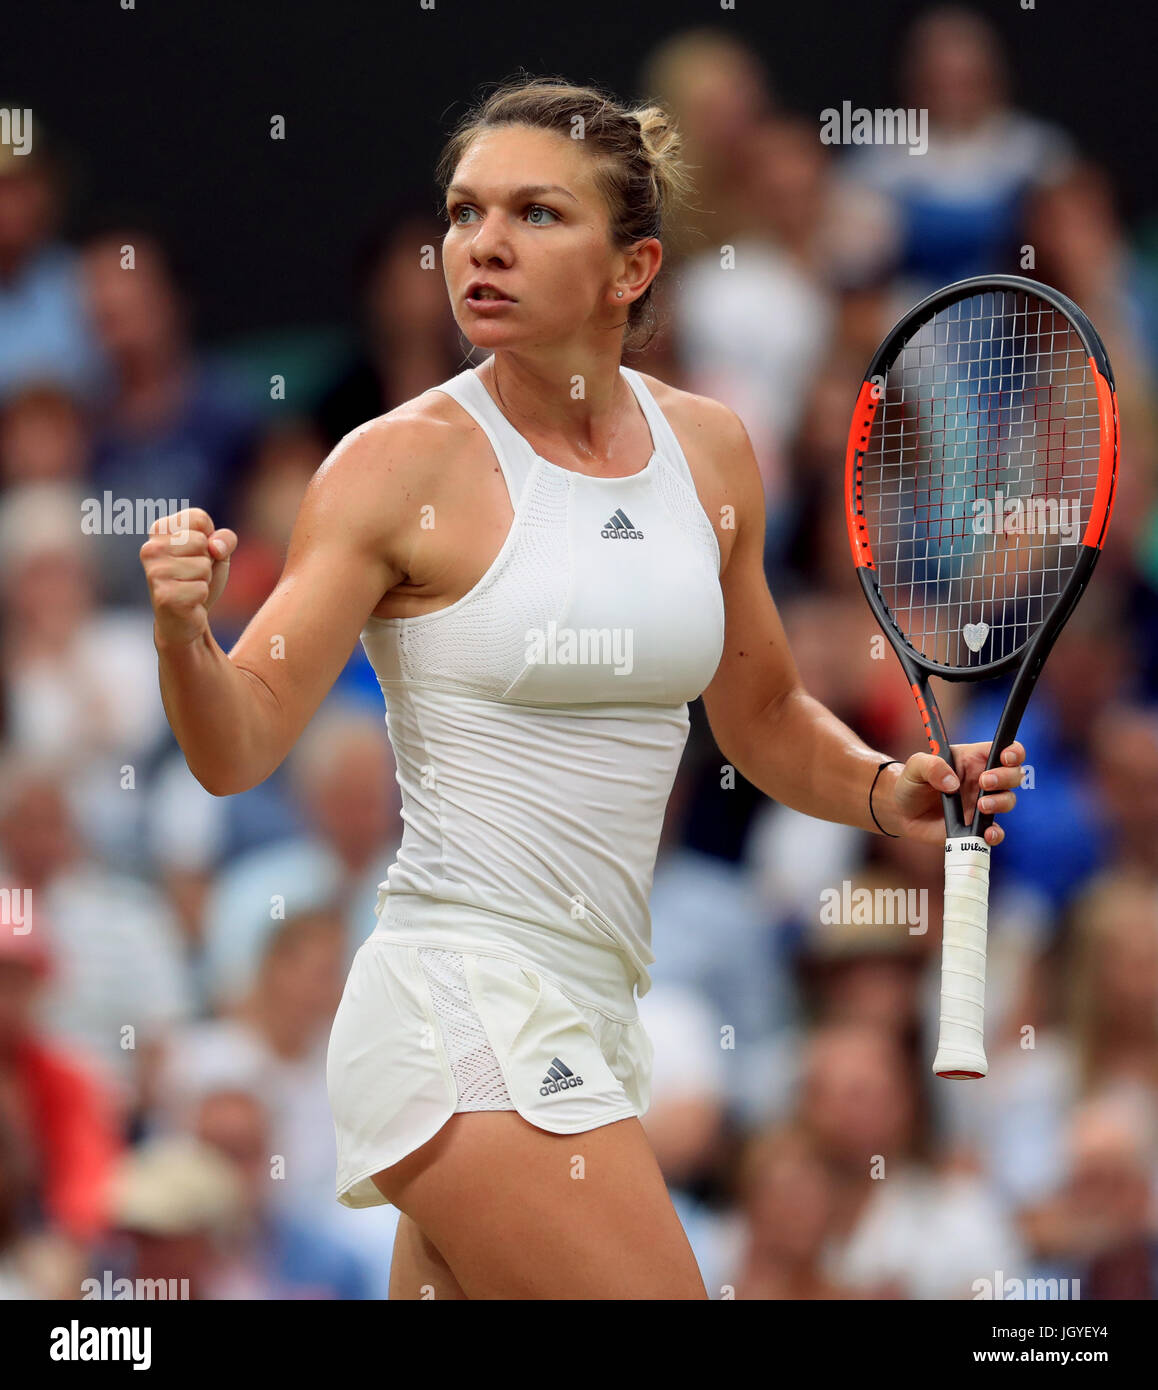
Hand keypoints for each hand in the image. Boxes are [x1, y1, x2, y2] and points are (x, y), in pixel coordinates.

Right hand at [140, 507, 237, 646]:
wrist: (186, 617)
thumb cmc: (199, 579)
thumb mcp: (218, 552)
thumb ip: (225, 539)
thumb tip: (215, 547)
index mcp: (159, 530)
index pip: (199, 518)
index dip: (209, 538)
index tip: (196, 553)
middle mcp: (150, 548)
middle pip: (202, 542)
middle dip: (206, 561)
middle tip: (192, 574)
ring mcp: (154, 572)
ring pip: (203, 566)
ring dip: (204, 580)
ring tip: (189, 586)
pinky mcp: (163, 595)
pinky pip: (201, 588)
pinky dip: (202, 596)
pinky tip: (188, 601)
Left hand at [881, 741, 1025, 845]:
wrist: (902, 811)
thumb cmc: (912, 782)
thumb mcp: (915, 766)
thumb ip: (931, 766)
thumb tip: (952, 782)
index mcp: (973, 759)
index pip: (1004, 749)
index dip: (1013, 752)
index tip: (1005, 758)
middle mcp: (983, 780)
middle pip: (1014, 774)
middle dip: (1006, 777)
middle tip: (984, 782)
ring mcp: (982, 803)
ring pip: (1009, 800)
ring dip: (1001, 802)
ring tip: (980, 806)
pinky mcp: (976, 826)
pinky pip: (996, 831)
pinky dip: (996, 834)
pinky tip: (986, 834)